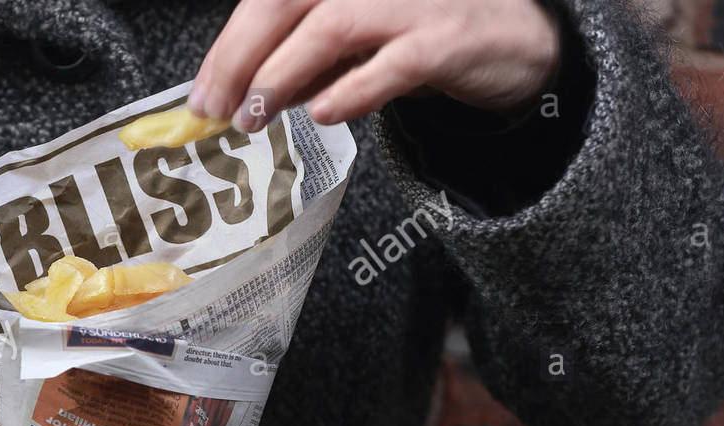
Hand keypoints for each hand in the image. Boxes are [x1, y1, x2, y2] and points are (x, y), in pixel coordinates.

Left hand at [190, 0, 560, 128]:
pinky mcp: (446, 40)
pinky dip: (349, 92)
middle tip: (214, 112)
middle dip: (237, 60)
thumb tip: (245, 94)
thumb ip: (306, 60)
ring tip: (253, 117)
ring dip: (278, 77)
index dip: (228, 46)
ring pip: (327, 27)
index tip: (202, 96)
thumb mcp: (358, 41)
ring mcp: (412, 1)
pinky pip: (390, 65)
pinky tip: (321, 116)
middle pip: (283, 3)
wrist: (521, 39)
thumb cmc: (426, 33)